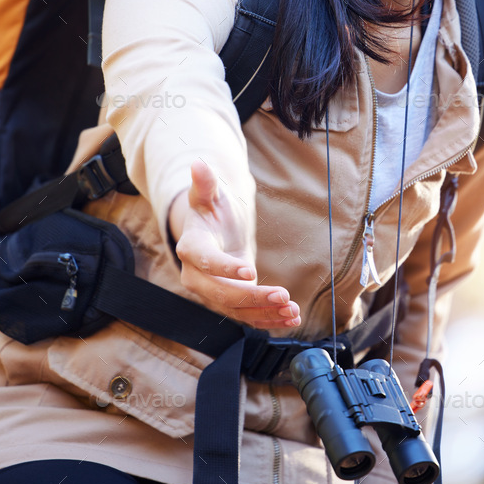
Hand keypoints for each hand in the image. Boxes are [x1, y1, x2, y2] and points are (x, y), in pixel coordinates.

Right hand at [169, 160, 300, 329]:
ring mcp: (210, 292)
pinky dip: (267, 320)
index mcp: (191, 247)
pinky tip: (290, 319)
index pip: (205, 261)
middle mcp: (195, 275)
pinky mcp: (227, 301)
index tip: (249, 271)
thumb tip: (198, 164)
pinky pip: (246, 315)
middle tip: (283, 295)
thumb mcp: (208, 194)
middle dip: (252, 297)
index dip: (225, 268)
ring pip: (236, 309)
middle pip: (221, 293)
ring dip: (265, 312)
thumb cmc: (210, 210)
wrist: (212, 231)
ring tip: (292, 311)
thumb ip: (205, 182)